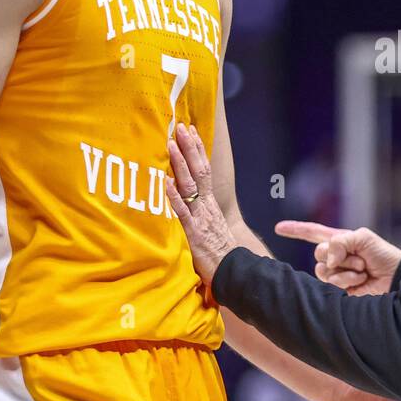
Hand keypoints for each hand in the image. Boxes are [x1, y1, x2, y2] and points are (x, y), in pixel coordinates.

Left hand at [166, 123, 236, 289]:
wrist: (234, 273)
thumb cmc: (221, 255)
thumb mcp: (212, 230)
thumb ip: (201, 215)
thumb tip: (189, 202)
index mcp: (211, 205)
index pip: (205, 171)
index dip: (198, 151)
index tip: (191, 132)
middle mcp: (207, 207)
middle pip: (199, 171)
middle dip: (189, 148)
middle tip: (180, 126)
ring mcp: (200, 218)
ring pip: (190, 185)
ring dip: (179, 163)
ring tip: (170, 144)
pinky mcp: (193, 233)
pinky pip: (182, 211)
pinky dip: (174, 196)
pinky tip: (165, 182)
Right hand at [275, 220, 400, 295]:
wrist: (396, 279)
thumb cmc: (383, 255)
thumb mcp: (363, 237)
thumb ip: (340, 241)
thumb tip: (327, 260)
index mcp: (340, 241)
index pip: (313, 232)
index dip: (296, 230)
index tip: (278, 228)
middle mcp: (335, 257)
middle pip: (317, 252)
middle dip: (337, 254)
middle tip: (358, 258)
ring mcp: (336, 274)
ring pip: (322, 269)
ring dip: (345, 269)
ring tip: (362, 270)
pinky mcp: (338, 290)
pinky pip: (331, 282)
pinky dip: (347, 279)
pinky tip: (361, 280)